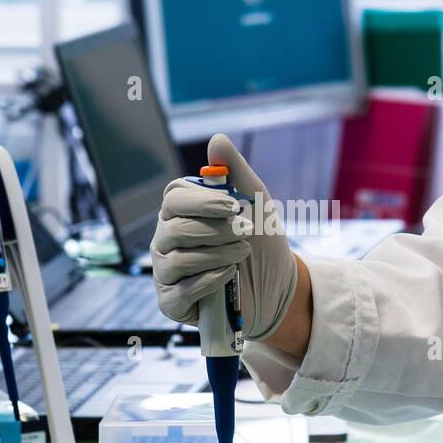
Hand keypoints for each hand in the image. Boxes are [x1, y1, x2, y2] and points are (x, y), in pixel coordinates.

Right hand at [151, 133, 297, 338]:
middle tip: (245, 234)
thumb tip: (217, 140)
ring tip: (243, 253)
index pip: (173, 198)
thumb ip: (235, 171)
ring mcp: (165, 272)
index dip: (201, 202)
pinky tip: (231, 275)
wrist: (277, 287)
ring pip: (178, 259)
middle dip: (216, 231)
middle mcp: (165, 240)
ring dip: (218, 255)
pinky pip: (182, 290)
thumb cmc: (260, 241)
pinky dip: (211, 280)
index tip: (232, 206)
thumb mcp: (254, 201)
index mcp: (180, 212)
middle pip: (174, 229)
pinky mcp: (171, 302)